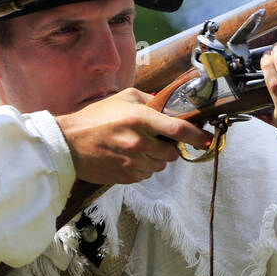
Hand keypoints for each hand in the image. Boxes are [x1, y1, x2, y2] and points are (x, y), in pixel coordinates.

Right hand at [55, 88, 212, 185]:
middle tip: (156, 139)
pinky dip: (144, 167)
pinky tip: (128, 157)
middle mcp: (140, 142)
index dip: (198, 136)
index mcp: (141, 119)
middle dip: (169, 147)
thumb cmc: (96, 117)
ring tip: (137, 147)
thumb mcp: (125, 98)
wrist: (67, 143)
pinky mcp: (127, 177)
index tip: (208, 139)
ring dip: (156, 158)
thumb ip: (152, 100)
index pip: (178, 130)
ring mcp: (133, 162)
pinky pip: (147, 174)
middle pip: (173, 152)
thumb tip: (174, 106)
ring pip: (161, 165)